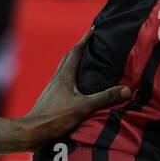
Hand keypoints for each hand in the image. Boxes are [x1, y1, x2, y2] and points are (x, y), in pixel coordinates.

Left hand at [22, 29, 131, 145]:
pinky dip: (71, 78)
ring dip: (74, 63)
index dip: (86, 39)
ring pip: (64, 70)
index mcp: (65, 76)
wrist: (32, 131)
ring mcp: (52, 89)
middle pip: (68, 58)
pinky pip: (62, 82)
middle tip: (91, 43)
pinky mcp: (50, 99)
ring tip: (87, 63)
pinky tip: (76, 87)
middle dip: (80, 49)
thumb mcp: (84, 107)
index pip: (76, 52)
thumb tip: (127, 89)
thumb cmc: (56, 117)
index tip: (94, 29)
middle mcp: (57, 79)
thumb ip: (105, 98)